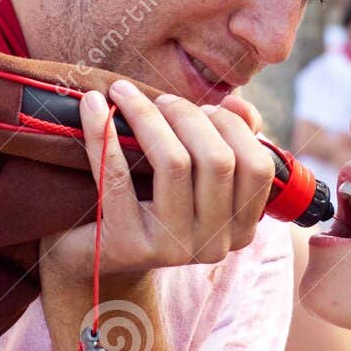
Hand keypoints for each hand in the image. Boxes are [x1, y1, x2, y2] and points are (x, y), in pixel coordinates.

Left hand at [41, 81, 276, 280]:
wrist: (97, 255)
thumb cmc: (152, 202)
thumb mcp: (196, 175)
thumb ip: (230, 137)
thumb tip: (235, 102)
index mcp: (240, 228)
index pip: (257, 167)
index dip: (233, 126)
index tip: (205, 108)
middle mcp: (214, 244)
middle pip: (218, 161)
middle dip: (189, 116)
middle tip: (161, 100)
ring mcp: (173, 248)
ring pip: (174, 164)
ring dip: (148, 116)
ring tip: (126, 95)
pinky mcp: (128, 244)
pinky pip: (119, 176)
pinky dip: (102, 133)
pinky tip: (92, 105)